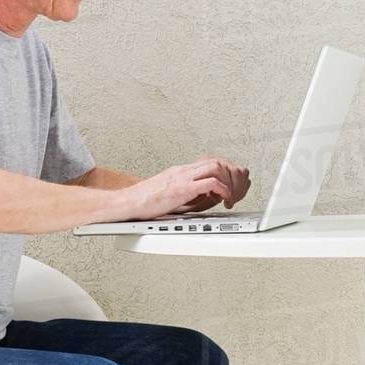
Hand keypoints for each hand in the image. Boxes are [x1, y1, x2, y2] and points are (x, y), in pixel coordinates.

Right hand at [116, 156, 251, 221]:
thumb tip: (212, 199)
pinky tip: (225, 200)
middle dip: (233, 175)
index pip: (212, 162)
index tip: (234, 186)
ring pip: (217, 166)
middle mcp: (184, 170)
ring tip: (231, 197)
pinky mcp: (181, 188)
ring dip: (230, 182)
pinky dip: (223, 190)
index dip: (228, 172)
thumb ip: (192, 195)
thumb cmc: (145, 203)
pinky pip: (210, 182)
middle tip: (237, 192)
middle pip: (218, 160)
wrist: (126, 203)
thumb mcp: (173, 196)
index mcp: (182, 171)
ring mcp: (183, 177)